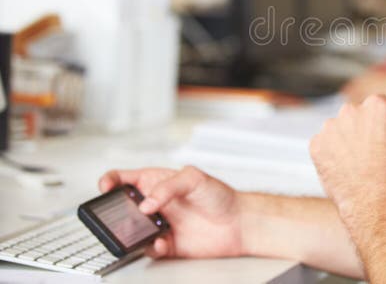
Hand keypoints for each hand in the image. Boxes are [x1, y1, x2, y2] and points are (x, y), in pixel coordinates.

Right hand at [98, 166, 242, 258]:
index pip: (124, 179)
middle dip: (114, 213)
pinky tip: (162, 242)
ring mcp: (158, 224)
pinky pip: (148, 248)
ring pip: (131, 231)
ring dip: (130, 233)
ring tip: (139, 231)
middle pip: (121, 207)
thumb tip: (146, 203)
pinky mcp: (166, 244)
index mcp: (156, 182)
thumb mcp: (194, 178)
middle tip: (116, 217)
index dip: (110, 181)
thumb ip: (168, 187)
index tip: (106, 188)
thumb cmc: (220, 195)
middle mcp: (154, 204)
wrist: (238, 222)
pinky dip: (151, 246)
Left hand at [309, 94, 385, 214]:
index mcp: (377, 105)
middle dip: (359, 130)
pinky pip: (322, 147)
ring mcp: (330, 127)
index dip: (382, 123)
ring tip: (354, 165)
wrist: (372, 198)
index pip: (378, 106)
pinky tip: (341, 171)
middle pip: (355, 116)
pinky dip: (329, 156)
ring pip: (337, 131)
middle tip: (368, 152)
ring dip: (343, 143)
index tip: (383, 137)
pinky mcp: (316, 144)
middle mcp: (351, 110)